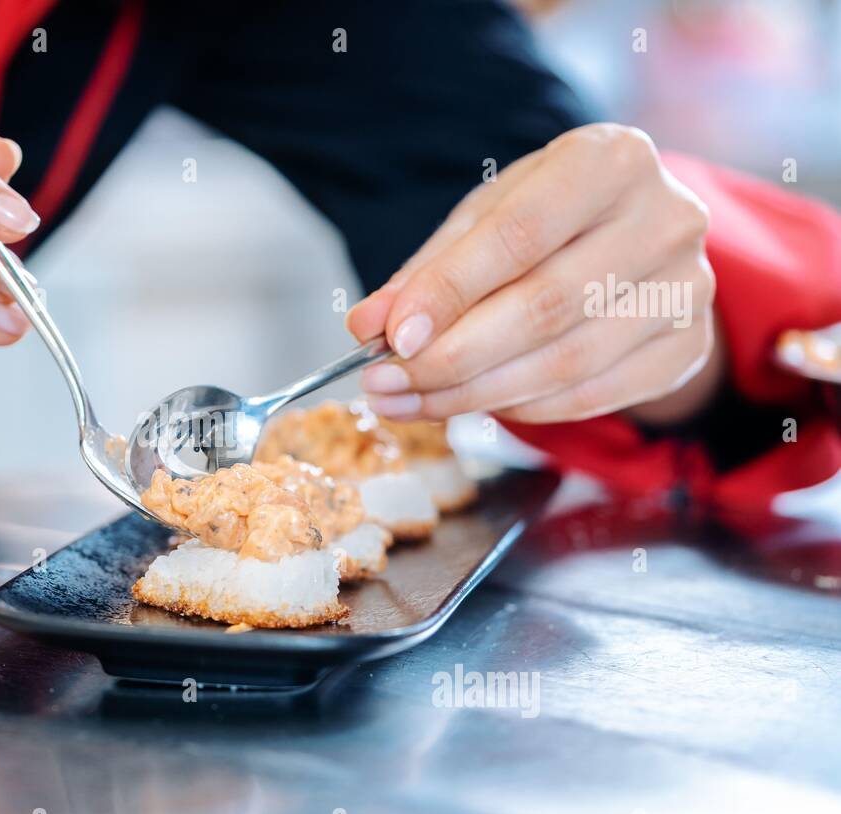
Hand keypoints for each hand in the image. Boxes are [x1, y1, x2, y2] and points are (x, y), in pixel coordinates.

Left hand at [346, 123, 716, 424]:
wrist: (639, 243)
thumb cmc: (551, 222)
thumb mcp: (487, 220)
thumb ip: (430, 270)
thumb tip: (368, 325)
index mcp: (610, 160)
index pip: (520, 234)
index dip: (450, 291)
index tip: (392, 337)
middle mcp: (666, 217)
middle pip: (544, 307)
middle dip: (452, 357)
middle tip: (386, 384)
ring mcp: (688, 287)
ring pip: (564, 363)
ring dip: (474, 394)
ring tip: (410, 401)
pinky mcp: (687, 348)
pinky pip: (590, 395)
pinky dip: (522, 410)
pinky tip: (473, 406)